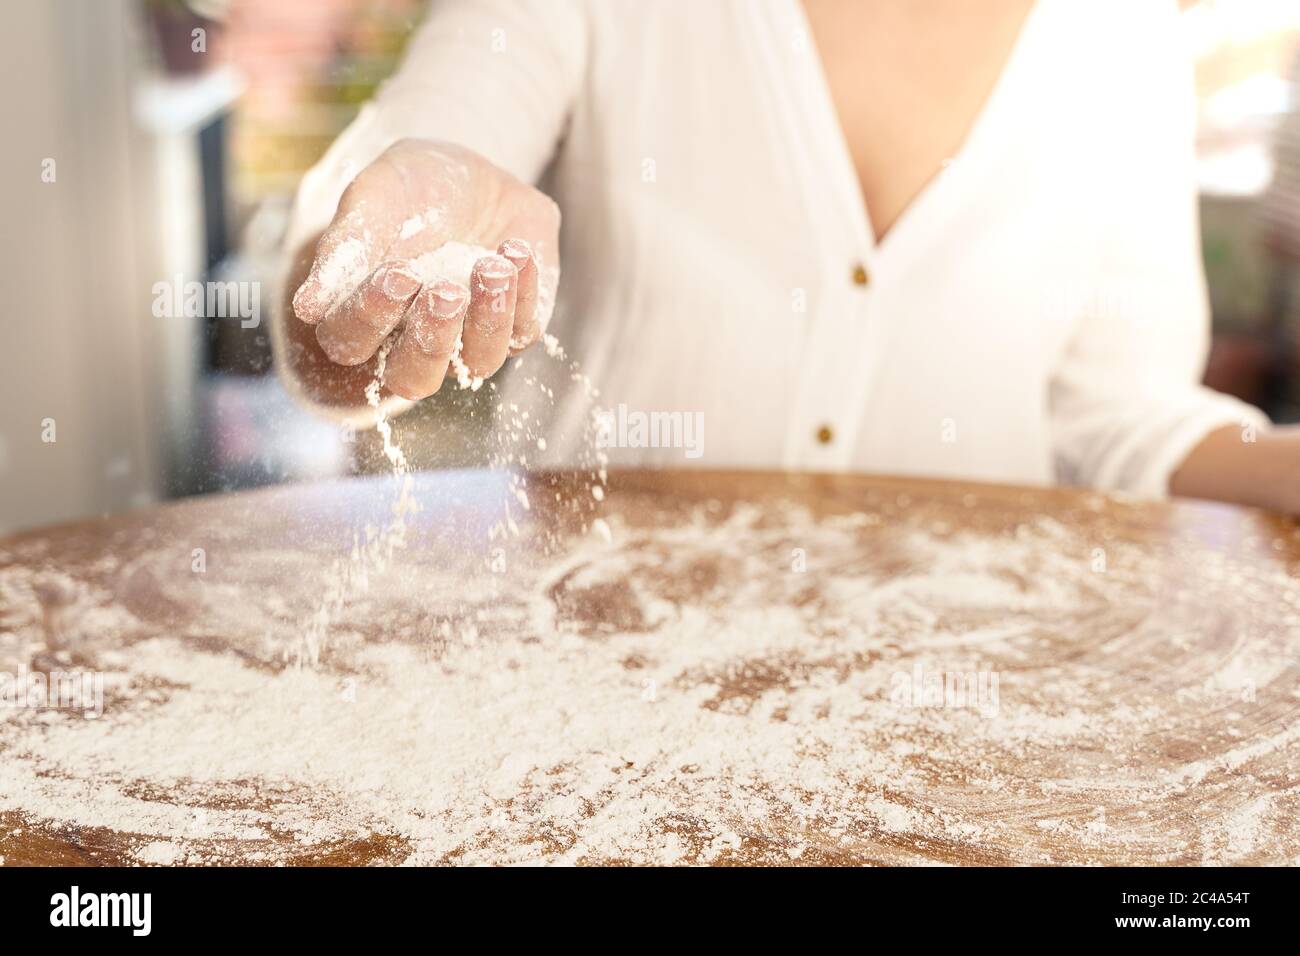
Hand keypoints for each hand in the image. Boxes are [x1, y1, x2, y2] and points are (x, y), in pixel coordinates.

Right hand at [290, 139, 559, 400]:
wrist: (471, 174)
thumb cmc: (407, 190)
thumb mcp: (373, 201)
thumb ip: (344, 250)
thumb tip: (306, 308)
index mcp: (363, 318)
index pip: (353, 343)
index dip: (371, 317)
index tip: (397, 274)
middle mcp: (413, 341)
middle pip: (414, 377)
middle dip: (431, 338)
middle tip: (444, 291)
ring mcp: (468, 340)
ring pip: (478, 363)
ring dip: (487, 319)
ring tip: (492, 266)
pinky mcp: (517, 326)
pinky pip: (524, 331)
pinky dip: (524, 293)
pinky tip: (515, 249)